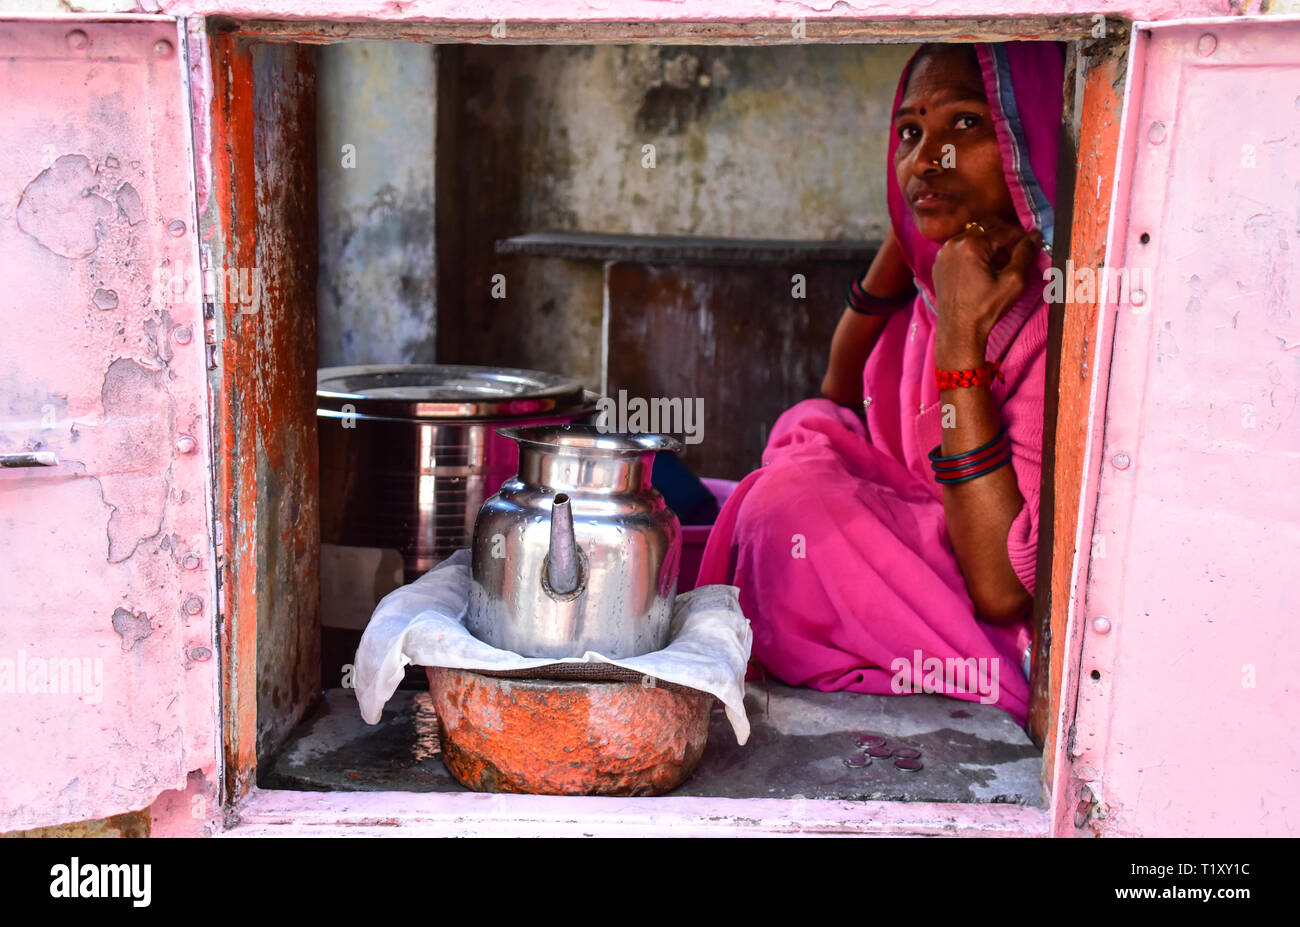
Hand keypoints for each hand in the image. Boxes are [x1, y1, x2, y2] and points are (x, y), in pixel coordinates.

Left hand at [932, 217, 1041, 367]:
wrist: (958, 330)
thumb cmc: (986, 309)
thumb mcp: (1013, 281)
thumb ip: (1024, 254)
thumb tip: (1034, 236)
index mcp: (971, 245)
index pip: (1003, 230)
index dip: (1020, 236)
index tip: (1030, 243)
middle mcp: (954, 243)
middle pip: (986, 227)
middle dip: (1003, 236)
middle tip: (1016, 251)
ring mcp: (943, 253)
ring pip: (972, 235)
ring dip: (988, 242)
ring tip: (1000, 261)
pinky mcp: (938, 263)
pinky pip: (959, 248)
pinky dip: (973, 251)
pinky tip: (982, 267)